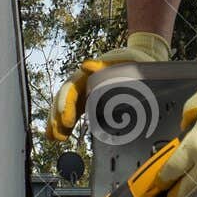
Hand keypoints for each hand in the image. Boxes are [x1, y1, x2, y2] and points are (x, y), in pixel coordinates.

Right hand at [45, 31, 170, 140]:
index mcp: (90, 73)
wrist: (142, 58)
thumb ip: (106, 63)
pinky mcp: (90, 100)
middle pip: (64, 99)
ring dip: (57, 122)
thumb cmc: (134, 60)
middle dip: (58, 117)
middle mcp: (84, 82)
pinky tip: (58, 136)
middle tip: (59, 135)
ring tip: (54, 138)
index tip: (67, 121)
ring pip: (66, 107)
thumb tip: (85, 66)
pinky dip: (64, 124)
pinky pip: (74, 112)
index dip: (66, 105)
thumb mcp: (125, 59)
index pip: (71, 89)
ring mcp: (86, 91)